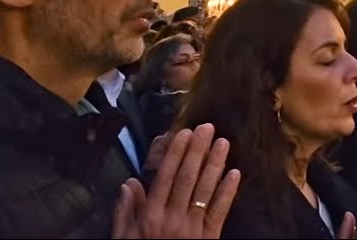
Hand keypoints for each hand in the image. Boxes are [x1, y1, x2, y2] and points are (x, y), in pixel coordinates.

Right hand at [111, 124, 240, 238]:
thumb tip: (129, 183)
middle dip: (197, 151)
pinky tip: (235, 173)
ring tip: (223, 142)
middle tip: (207, 127)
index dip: (176, 154)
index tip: (184, 133)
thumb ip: (124, 212)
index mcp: (150, 216)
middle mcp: (172, 218)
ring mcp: (192, 229)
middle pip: (187, 178)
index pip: (165, 177)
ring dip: (215, 164)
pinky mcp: (209, 239)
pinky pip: (219, 212)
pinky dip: (227, 192)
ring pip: (205, 190)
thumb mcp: (122, 239)